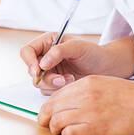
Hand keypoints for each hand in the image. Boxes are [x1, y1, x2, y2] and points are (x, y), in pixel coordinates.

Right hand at [19, 34, 133, 90]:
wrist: (105, 67)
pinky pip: (47, 91)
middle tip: (61, 80)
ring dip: (53, 84)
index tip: (38, 71)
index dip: (30, 62)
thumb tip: (42, 63)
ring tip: (71, 79)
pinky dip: (58, 90)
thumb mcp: (77, 47)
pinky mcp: (54, 84)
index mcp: (48, 43)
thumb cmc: (94, 53)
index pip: (27, 51)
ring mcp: (49, 71)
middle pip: (31, 70)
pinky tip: (71, 83)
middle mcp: (45, 57)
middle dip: (45, 77)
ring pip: (39, 83)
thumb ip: (58, 52)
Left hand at [36, 77, 133, 134]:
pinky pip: (69, 134)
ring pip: (57, 122)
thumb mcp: (104, 83)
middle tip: (47, 125)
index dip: (48, 107)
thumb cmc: (131, 96)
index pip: (55, 95)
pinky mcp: (95, 129)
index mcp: (86, 83)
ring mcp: (89, 112)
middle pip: (51, 108)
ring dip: (56, 129)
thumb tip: (65, 101)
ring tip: (62, 131)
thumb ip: (84, 90)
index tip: (48, 113)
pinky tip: (74, 134)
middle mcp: (85, 96)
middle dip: (45, 118)